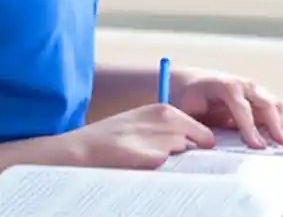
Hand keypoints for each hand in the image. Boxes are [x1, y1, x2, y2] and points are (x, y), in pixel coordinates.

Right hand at [69, 103, 214, 169]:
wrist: (81, 149)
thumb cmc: (109, 138)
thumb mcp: (140, 123)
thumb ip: (166, 129)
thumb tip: (191, 144)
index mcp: (163, 110)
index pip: (200, 130)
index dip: (198, 144)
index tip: (194, 153)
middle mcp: (166, 120)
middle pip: (198, 143)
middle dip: (189, 154)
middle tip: (168, 160)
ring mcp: (161, 140)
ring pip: (182, 157)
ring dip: (173, 163)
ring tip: (147, 162)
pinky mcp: (153, 159)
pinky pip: (167, 169)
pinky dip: (160, 172)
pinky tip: (142, 168)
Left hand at [170, 67, 282, 148]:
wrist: (185, 83)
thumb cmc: (185, 97)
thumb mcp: (186, 111)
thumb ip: (197, 125)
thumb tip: (210, 143)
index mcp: (224, 86)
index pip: (243, 108)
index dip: (251, 128)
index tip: (258, 146)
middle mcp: (242, 84)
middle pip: (265, 103)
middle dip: (274, 124)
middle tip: (281, 145)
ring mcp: (251, 89)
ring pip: (274, 103)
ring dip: (282, 122)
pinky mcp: (256, 97)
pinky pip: (274, 107)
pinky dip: (281, 120)